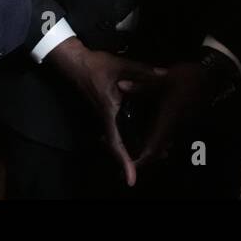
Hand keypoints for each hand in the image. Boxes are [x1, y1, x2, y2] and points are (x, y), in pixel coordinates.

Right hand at [46, 37, 164, 186]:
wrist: (76, 63)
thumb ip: (143, 71)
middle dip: (137, 156)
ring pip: (121, 137)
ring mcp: (106, 116)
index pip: (115, 141)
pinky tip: (147, 129)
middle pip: (120, 145)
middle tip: (162, 155)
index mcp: (109, 111)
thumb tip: (164, 74)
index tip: (131, 178)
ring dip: (137, 145)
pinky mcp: (108, 111)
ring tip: (161, 146)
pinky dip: (134, 134)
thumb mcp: (121, 65)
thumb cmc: (96, 65)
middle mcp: (107, 118)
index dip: (123, 160)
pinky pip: (120, 128)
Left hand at [132, 62, 221, 168]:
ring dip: (145, 143)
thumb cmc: (188, 79)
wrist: (211, 77)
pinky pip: (164, 133)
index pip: (154, 149)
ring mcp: (178, 126)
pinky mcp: (180, 121)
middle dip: (139, 153)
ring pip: (160, 142)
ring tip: (127, 138)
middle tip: (122, 151)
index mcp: (168, 121)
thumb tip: (120, 85)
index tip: (129, 164)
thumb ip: (142, 85)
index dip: (141, 160)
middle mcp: (173, 128)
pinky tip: (141, 124)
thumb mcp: (163, 79)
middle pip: (155, 149)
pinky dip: (152, 134)